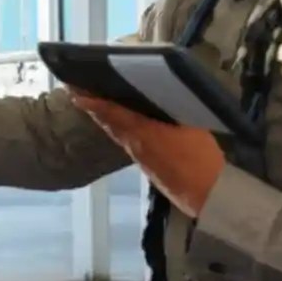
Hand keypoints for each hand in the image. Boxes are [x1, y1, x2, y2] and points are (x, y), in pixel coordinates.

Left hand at [69, 89, 224, 217]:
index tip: (74, 88)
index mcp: (142, 130)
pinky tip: (120, 120)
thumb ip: (171, 108)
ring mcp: (138, 155)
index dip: (91, 100)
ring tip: (93, 98)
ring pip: (114, 130)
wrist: (207, 192)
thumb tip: (160, 94)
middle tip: (77, 88)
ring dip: (102, 115)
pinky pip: (124, 139)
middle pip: (107, 120)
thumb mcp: (190, 124)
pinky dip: (116, 126)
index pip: (110, 112)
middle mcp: (133, 142)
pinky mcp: (145, 164)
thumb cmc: (201, 155)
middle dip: (92, 105)